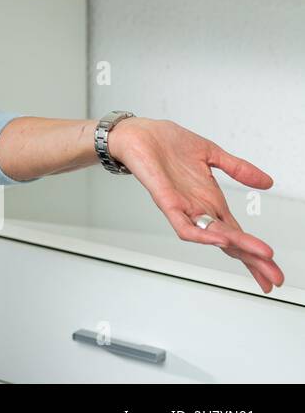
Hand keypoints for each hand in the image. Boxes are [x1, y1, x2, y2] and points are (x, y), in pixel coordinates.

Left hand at [111, 117, 283, 292]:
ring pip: (213, 236)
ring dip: (237, 247)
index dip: (255, 252)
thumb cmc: (166, 144)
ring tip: (260, 257)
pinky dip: (202, 235)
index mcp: (210, 200)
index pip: (237, 233)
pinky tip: (221, 240)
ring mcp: (183, 207)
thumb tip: (268, 182)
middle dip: (253, 261)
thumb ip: (239, 169)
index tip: (274, 270)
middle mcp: (198, 208)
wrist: (137, 133)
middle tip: (274, 278)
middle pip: (230, 242)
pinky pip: (184, 225)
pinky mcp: (166, 202)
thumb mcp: (211, 155)